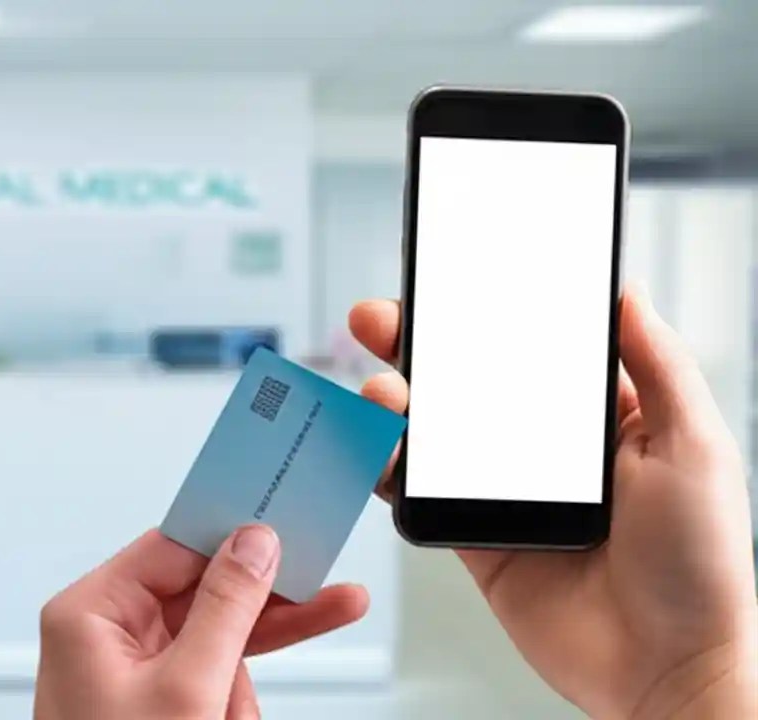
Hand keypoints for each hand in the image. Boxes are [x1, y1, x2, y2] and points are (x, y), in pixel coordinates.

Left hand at [34, 526, 368, 718]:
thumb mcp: (187, 688)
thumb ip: (227, 609)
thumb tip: (253, 545)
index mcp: (90, 612)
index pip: (173, 547)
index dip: (232, 535)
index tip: (283, 524)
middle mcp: (104, 632)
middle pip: (203, 593)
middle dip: (256, 625)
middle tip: (326, 597)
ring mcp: (128, 668)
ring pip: (215, 646)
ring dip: (237, 689)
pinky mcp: (150, 698)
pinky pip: (207, 683)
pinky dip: (229, 705)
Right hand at [349, 286, 757, 718]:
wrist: (666, 670)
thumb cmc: (702, 566)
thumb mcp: (695, 448)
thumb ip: (660, 367)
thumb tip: (628, 294)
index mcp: (600, 419)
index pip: (531, 349)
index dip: (484, 314)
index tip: (447, 283)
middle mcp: (545, 452)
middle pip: (467, 384)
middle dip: (417, 345)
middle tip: (378, 319)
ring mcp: (504, 494)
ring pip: (433, 434)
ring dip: (395, 404)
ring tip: (380, 393)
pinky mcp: (474, 539)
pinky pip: (418, 495)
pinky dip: (388, 470)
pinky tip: (378, 450)